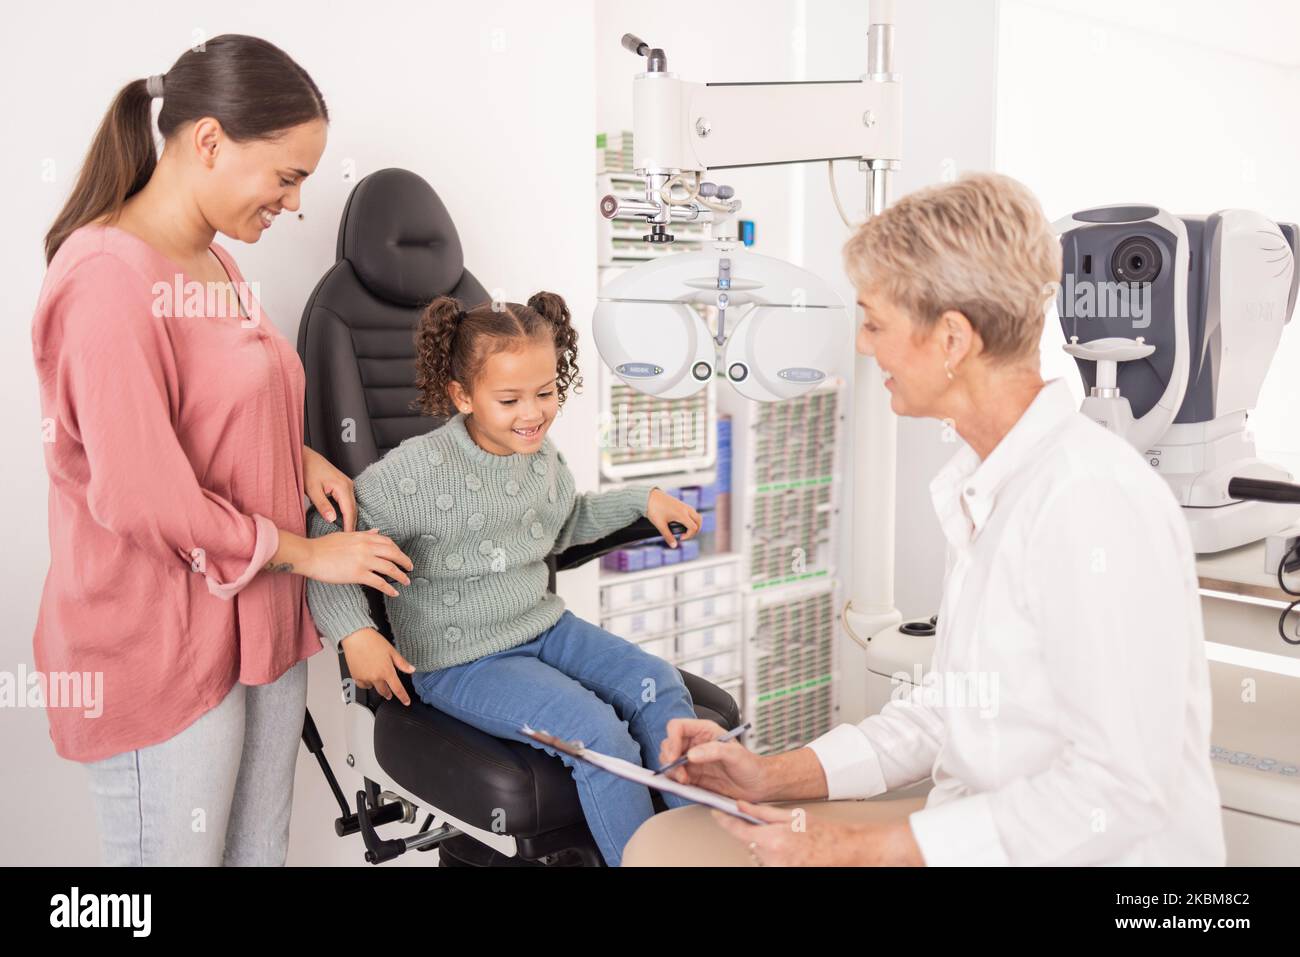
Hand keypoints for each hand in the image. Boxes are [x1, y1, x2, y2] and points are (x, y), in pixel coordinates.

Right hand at [300, 529, 412, 596]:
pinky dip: (389, 588)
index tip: (401, 556)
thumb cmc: (324, 546)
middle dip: (405, 562)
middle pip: (393, 554)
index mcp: (364, 537)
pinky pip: (379, 582)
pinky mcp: (358, 574)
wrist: (310, 555)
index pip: (388, 542)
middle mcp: (367, 547)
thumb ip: (363, 534)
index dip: (397, 550)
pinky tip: (394, 593)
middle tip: (410, 568)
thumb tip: (376, 531)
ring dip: (401, 576)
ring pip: (390, 568)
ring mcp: (364, 561)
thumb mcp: (346, 535)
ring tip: (406, 581)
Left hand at [303, 445, 356, 530]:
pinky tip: (344, 519)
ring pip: (352, 506)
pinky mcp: (343, 485)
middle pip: (354, 510)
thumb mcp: (312, 489)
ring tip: (347, 533)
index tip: (348, 538)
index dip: (350, 526)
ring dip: (351, 518)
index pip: (350, 511)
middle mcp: (348, 485)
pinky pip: (349, 501)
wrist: (305, 457)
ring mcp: (347, 484)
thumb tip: (332, 519)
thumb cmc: (307, 470)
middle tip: (349, 540)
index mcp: (343, 486)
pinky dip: (348, 512)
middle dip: (352, 524)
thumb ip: (323, 505)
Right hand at [340, 628, 414, 705]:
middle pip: (384, 691)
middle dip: (388, 693)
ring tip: (378, 680)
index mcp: (387, 671)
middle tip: (389, 693)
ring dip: (377, 686)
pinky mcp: (356, 676)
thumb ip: (402, 663)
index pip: (397, 689)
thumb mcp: (392, 651)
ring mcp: (365, 678)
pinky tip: (368, 679)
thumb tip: (411, 669)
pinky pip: (362, 685)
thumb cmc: (373, 641)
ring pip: (373, 688)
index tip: (406, 702)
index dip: (403, 697)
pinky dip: (366, 684)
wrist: (356, 637)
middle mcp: (376, 677)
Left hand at [646, 487, 701, 548]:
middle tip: (686, 535)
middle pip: (699, 521)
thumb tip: (674, 546)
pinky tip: (682, 522)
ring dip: (695, 524)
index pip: (694, 527)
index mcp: (681, 514)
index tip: (680, 538)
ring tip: (685, 530)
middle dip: (696, 530)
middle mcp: (685, 509)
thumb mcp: (660, 525)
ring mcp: (684, 505)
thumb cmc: (654, 509)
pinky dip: (691, 519)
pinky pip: (691, 511)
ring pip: (696, 515)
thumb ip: (668, 536)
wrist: (649, 496)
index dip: (689, 536)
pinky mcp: (681, 503)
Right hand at [658, 718, 767, 801]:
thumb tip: (692, 755)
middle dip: (669, 758)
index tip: (675, 756)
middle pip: (669, 744)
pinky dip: (675, 781)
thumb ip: (714, 751)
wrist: (757, 785)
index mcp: (704, 731)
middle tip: (678, 771)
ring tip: (684, 779)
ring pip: (669, 762)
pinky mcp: (693, 777)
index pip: (677, 727)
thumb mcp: (735, 754)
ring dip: (672, 771)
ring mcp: (693, 761)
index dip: (672, 740)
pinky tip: (685, 785)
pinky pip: (676, 777)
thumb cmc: (750, 765)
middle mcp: (696, 744)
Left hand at [709, 802, 924, 865]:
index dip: (724, 820)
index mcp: (772, 838)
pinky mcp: (782, 874)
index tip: (716, 813)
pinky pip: (770, 864)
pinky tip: (791, 852)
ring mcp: (776, 869)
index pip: (737, 830)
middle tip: (775, 830)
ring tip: (789, 842)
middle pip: (749, 844)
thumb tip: (740, 805)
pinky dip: (775, 857)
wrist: (845, 850)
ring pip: (759, 855)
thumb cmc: (823, 832)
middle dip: (755, 835)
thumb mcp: (791, 815)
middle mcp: (771, 857)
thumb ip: (761, 812)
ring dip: (766, 847)